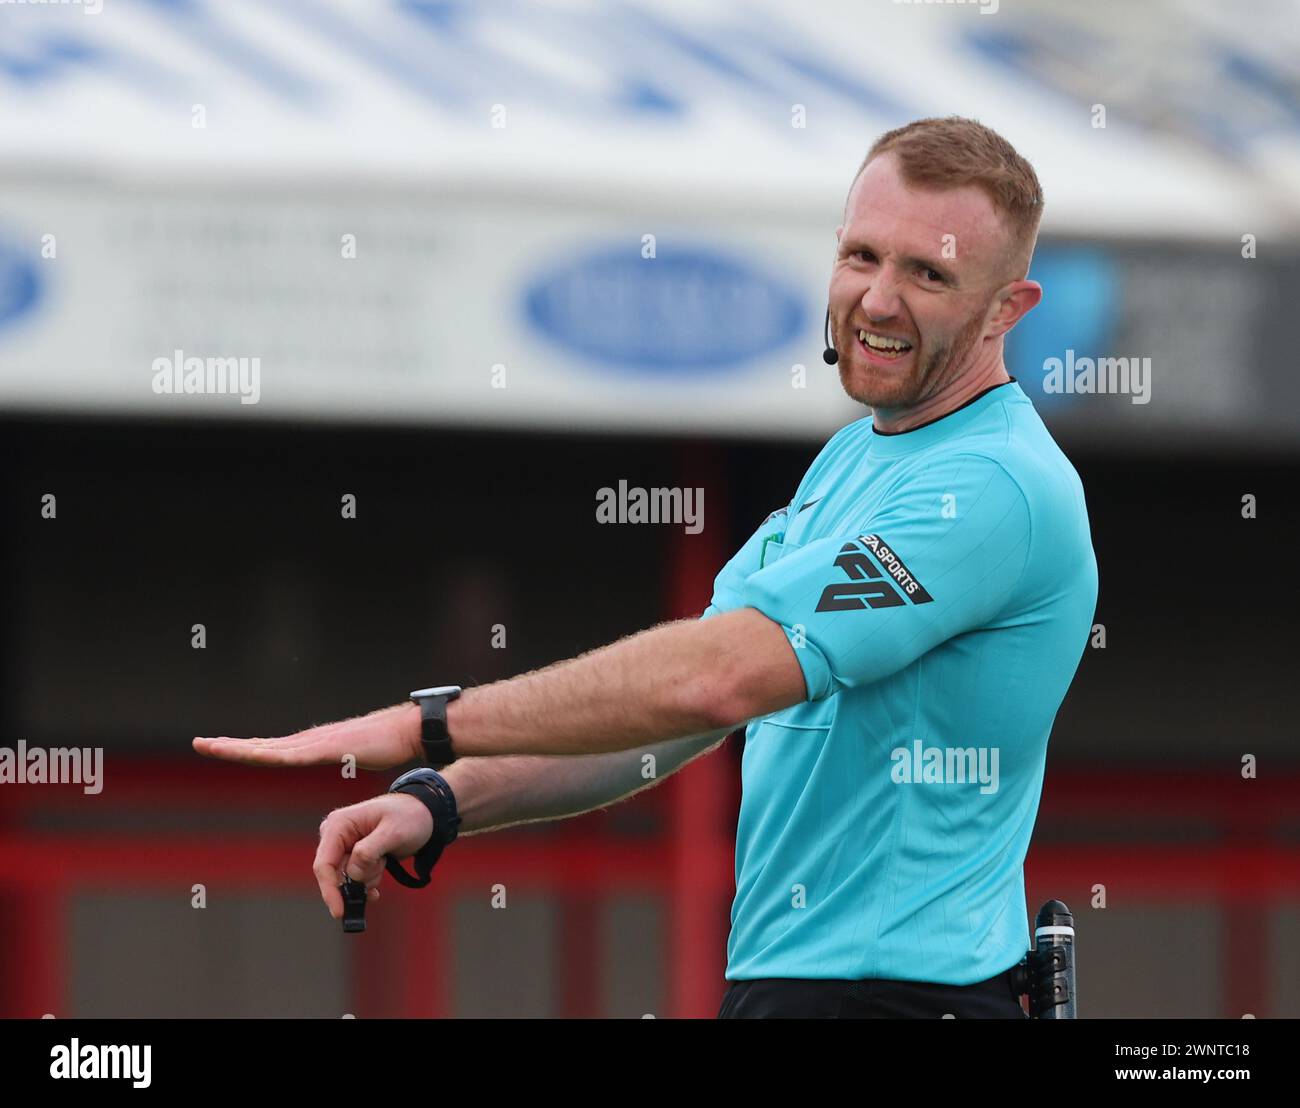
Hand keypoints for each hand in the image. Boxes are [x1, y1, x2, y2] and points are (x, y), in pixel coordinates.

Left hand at [192, 703, 421, 770]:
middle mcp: (309, 740)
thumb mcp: (355, 754)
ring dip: (239, 749)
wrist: (407, 729)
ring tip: (211, 746)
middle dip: (230, 745)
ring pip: (270, 749)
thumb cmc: (387, 742)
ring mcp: (317, 743)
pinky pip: (294, 756)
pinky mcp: (329, 748)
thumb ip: (340, 754)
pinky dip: (270, 755)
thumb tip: (334, 755)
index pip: (271, 748)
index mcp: (313, 744)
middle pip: (262, 745)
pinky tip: (253, 756)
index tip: (219, 748)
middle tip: (199, 744)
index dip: (244, 747)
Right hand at [314, 793, 435, 917]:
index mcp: (339, 825)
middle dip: (360, 879)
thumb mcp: (394, 832)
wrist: (423, 814)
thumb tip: (351, 873)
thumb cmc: (409, 816)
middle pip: (335, 875)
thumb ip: (369, 851)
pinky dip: (369, 881)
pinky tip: (381, 874)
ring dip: (369, 877)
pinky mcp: (353, 856)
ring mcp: (344, 847)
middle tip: (382, 863)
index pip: (324, 864)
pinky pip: (355, 880)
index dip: (330, 890)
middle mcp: (336, 836)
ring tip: (385, 858)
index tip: (340, 911)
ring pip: (348, 880)